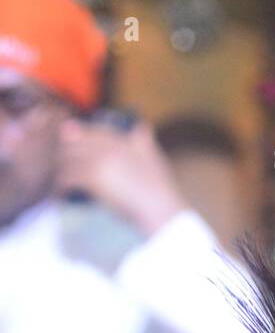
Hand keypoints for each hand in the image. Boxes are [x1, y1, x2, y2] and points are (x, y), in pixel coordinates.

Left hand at [55, 117, 189, 234]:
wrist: (160, 207)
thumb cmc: (159, 188)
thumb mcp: (154, 157)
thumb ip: (144, 140)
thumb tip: (142, 125)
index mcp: (122, 141)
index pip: (94, 132)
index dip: (78, 133)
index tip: (65, 135)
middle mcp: (109, 148)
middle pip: (76, 142)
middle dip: (64, 151)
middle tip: (55, 162)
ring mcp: (100, 161)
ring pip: (69, 159)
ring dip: (61, 168)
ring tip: (56, 178)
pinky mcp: (94, 178)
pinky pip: (69, 177)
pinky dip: (62, 185)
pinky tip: (61, 192)